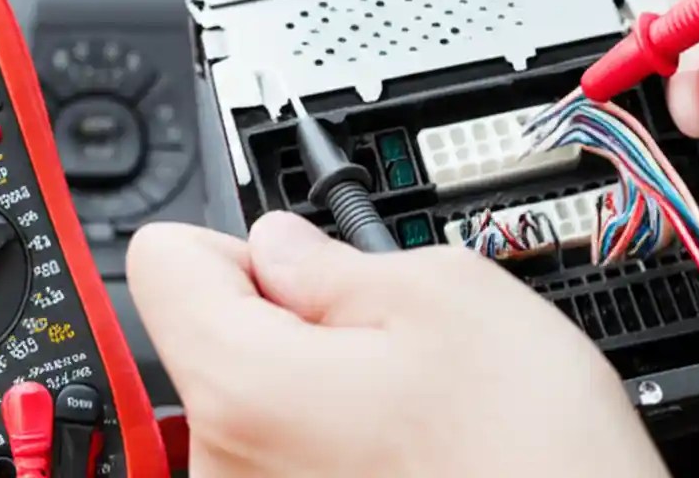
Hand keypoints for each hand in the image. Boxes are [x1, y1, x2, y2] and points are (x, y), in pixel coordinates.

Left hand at [127, 213, 666, 476]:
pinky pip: (277, 465)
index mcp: (243, 385)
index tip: (300, 265)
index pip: (162, 258)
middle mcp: (221, 469)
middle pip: (208, 338)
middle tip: (384, 344)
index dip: (240, 243)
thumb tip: (283, 248)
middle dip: (286, 322)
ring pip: (251, 405)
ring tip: (407, 412)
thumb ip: (337, 259)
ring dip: (313, 392)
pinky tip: (401, 457)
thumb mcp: (451, 297)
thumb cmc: (535, 458)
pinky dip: (326, 449)